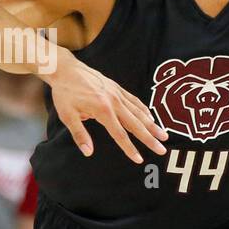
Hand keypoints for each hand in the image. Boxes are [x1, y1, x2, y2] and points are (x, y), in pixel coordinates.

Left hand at [48, 48, 166, 163]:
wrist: (66, 69)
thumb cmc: (64, 93)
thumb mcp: (67, 116)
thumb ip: (80, 135)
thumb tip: (88, 153)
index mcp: (102, 110)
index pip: (119, 134)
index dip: (130, 148)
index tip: (139, 159)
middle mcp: (114, 102)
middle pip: (135, 124)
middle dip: (150, 138)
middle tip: (162, 149)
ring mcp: (117, 93)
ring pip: (139, 112)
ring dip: (152, 124)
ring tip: (163, 135)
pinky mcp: (117, 88)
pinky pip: (134, 100)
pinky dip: (144, 109)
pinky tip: (150, 117)